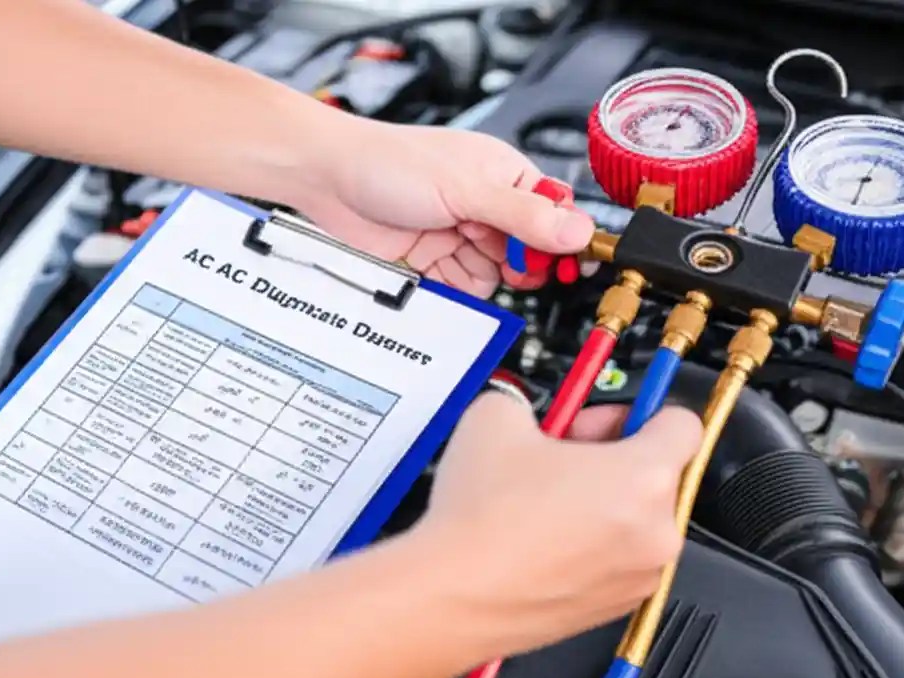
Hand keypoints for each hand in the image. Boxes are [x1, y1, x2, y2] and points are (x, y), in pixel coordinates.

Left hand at [296, 117, 594, 297]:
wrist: (326, 179)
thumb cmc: (388, 162)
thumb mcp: (466, 190)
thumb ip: (523, 216)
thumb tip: (578, 231)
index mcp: (504, 176)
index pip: (553, 215)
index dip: (558, 243)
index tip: (558, 264)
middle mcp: (486, 205)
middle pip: (527, 253)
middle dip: (515, 263)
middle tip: (499, 261)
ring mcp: (459, 234)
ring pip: (494, 276)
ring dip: (478, 275)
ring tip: (452, 254)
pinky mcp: (433, 259)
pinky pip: (462, 288)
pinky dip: (454, 289)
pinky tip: (436, 273)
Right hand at [410, 392, 701, 656]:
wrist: (453, 594)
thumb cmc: (482, 521)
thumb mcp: (499, 416)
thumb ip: (534, 402)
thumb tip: (530, 410)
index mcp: (645, 477)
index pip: (684, 424)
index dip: (643, 411)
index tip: (616, 417)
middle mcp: (657, 532)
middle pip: (658, 472)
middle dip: (613, 455)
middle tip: (564, 454)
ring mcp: (639, 575)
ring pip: (639, 518)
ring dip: (604, 502)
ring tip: (545, 500)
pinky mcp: (615, 607)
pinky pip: (619, 558)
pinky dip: (593, 543)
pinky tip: (543, 536)